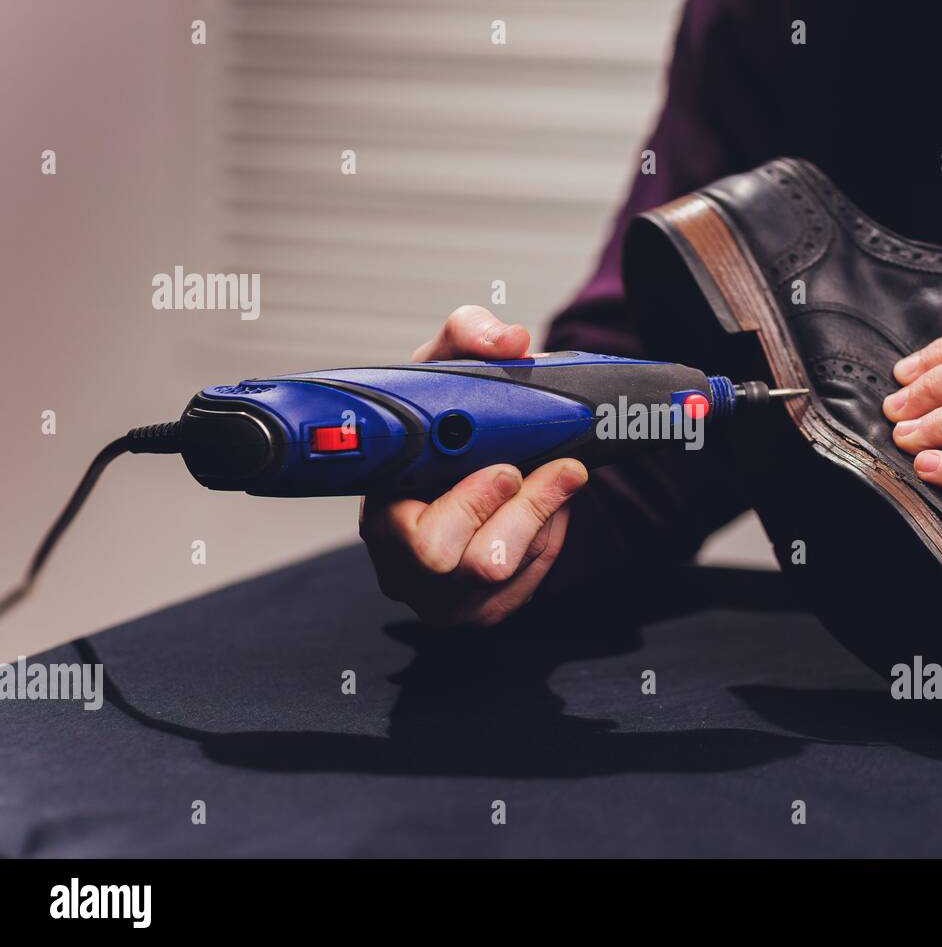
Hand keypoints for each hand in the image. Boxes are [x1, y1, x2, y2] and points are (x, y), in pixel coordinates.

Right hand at [359, 305, 587, 627]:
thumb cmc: (444, 423)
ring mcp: (441, 598)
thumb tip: (508, 340)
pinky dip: (546, 543)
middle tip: (550, 469)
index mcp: (379, 510)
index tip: (506, 467)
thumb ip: (468, 335)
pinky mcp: (481, 612)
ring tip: (557, 479)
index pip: (412, 535)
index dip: (467, 504)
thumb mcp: (446, 366)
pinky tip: (546, 509)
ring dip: (542, 521)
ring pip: (504, 576)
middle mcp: (402, 565)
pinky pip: (525, 588)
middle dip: (520, 512)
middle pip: (466, 563)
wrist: (466, 460)